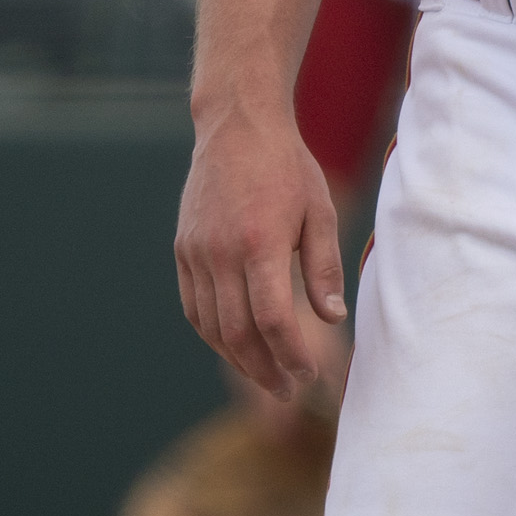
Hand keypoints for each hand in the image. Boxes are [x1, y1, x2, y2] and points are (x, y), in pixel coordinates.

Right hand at [174, 102, 349, 400]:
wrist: (236, 126)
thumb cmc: (287, 167)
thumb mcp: (320, 211)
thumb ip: (324, 268)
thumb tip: (333, 318)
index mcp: (260, 242)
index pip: (273, 319)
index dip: (291, 354)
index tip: (309, 374)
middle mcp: (221, 251)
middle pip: (239, 332)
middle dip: (266, 369)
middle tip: (289, 390)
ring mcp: (196, 252)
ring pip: (211, 326)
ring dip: (239, 359)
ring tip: (266, 376)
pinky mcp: (183, 250)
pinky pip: (193, 307)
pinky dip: (213, 334)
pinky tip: (235, 346)